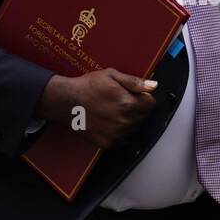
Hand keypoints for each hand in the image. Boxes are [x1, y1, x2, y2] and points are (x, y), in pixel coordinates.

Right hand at [34, 68, 157, 148]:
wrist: (67, 102)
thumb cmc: (88, 86)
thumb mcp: (112, 75)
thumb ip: (135, 82)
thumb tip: (153, 86)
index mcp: (129, 104)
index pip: (151, 104)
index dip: (143, 98)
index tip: (133, 95)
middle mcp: (125, 122)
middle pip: (144, 117)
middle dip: (137, 109)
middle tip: (121, 101)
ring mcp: (117, 134)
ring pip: (135, 128)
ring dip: (130, 121)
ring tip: (114, 111)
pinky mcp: (109, 143)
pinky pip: (124, 139)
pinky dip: (121, 131)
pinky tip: (110, 121)